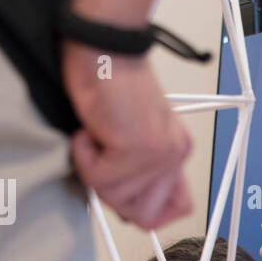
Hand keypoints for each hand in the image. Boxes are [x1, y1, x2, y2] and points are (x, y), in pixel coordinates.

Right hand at [60, 7, 192, 229]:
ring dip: (93, 169)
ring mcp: (160, 154)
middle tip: (101, 153)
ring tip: (96, 132)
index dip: (142, 207)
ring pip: (116, 198)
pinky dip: (83, 157)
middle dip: (111, 192)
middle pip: (142, 215)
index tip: (121, 181)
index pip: (176, 209)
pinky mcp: (137, 149)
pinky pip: (99, 179)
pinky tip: (89, 129)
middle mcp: (177, 155)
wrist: (103, 44)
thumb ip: (138, 170)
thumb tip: (125, 209)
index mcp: (178, 151)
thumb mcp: (131, 132)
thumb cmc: (107, 80)